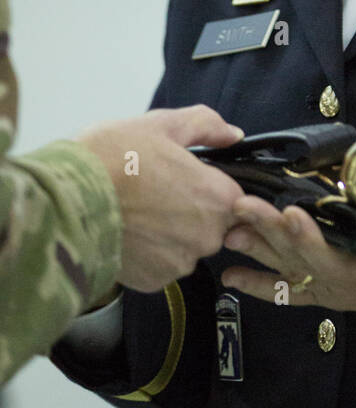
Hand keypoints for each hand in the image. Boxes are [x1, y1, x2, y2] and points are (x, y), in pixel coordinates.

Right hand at [77, 105, 245, 292]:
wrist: (68, 200)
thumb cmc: (112, 159)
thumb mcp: (162, 125)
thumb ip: (206, 126)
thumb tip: (232, 134)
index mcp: (216, 196)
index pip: (234, 196)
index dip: (209, 186)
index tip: (186, 180)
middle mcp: (207, 235)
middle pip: (213, 224)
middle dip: (190, 210)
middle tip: (156, 192)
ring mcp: (180, 263)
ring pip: (186, 247)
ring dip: (170, 234)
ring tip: (138, 211)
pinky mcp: (153, 282)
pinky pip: (161, 266)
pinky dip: (149, 254)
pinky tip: (129, 232)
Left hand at [220, 162, 355, 315]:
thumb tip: (339, 155)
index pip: (335, 254)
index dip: (309, 236)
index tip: (289, 212)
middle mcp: (346, 283)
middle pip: (301, 257)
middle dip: (269, 230)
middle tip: (242, 205)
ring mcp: (331, 291)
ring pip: (288, 270)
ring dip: (257, 250)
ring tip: (229, 230)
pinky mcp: (323, 293)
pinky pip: (287, 293)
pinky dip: (258, 285)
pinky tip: (231, 276)